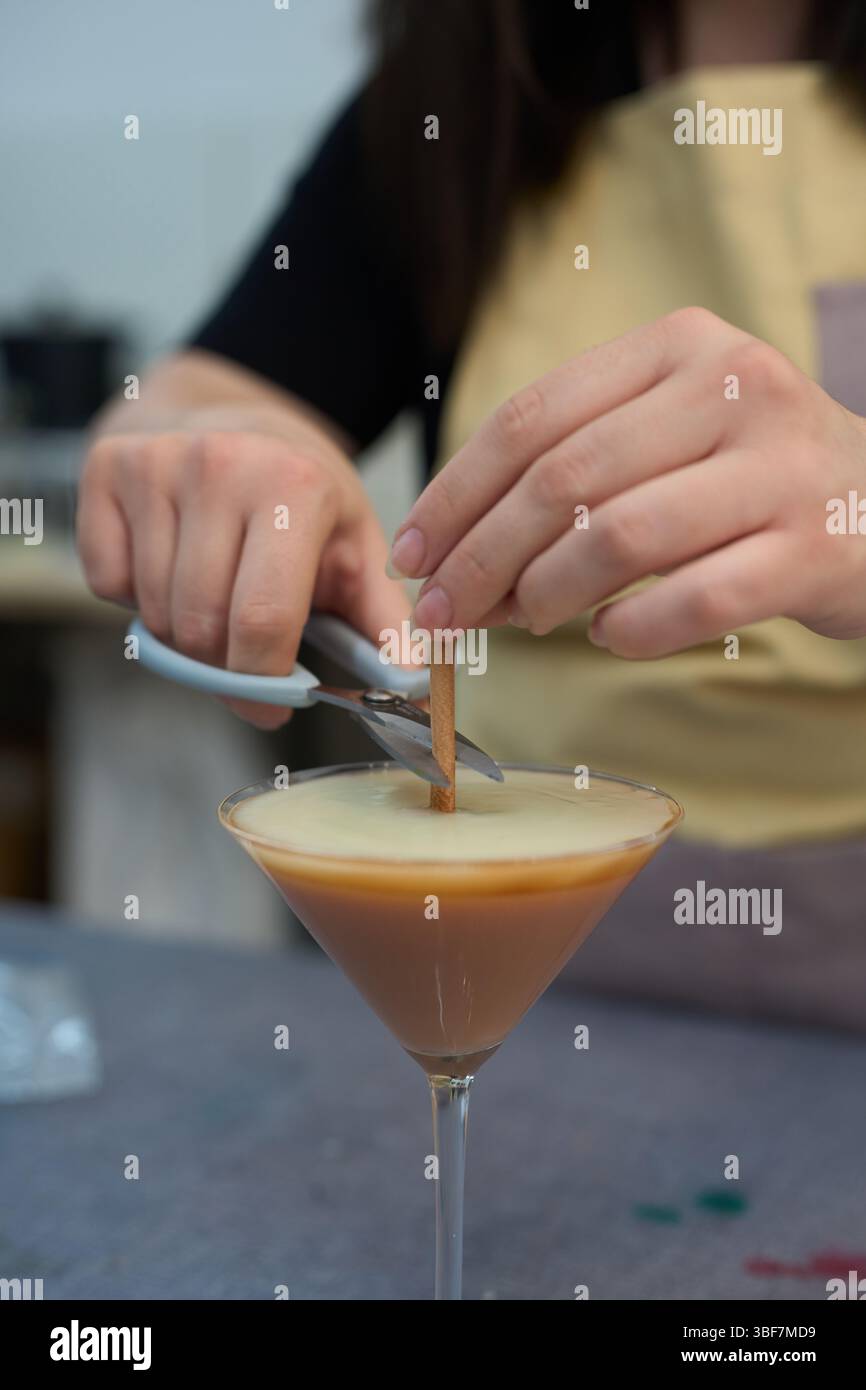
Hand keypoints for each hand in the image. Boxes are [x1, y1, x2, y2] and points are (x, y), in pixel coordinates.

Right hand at [78, 415, 410, 726]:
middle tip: (244, 655)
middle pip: (202, 627)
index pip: (263, 621)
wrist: (228, 416)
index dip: (264, 684)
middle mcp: (221, 464)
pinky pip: (106, 584)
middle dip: (223, 666)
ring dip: (181, 635)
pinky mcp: (107, 467)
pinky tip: (169, 567)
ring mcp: (156, 462)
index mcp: (294, 486)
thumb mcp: (355, 547)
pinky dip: (134, 600)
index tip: (274, 706)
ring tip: (215, 600)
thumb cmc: (296, 495)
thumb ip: (385, 620)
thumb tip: (413, 679)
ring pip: (154, 613)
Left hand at [391, 307, 865, 655]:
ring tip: (524, 623)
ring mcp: (779, 468)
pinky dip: (631, 630)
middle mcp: (732, 388)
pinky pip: (693, 601)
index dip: (455, 494)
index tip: (411, 555)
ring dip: (547, 594)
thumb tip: (454, 552)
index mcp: (678, 347)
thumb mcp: (670, 433)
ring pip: (620, 537)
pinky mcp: (813, 548)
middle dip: (481, 558)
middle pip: (563, 480)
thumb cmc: (750, 478)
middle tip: (443, 615)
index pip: (532, 418)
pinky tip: (609, 637)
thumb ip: (575, 470)